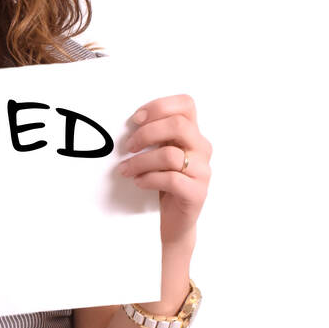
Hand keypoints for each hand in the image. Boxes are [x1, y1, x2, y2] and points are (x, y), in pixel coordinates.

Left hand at [116, 93, 210, 250]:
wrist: (177, 223)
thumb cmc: (165, 186)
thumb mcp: (160, 156)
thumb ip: (155, 138)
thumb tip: (130, 125)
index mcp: (193, 135)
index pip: (186, 104)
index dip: (160, 106)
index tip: (136, 119)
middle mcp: (202, 149)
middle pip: (178, 125)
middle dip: (146, 134)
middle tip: (128, 147)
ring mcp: (203, 171)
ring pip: (170, 155)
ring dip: (140, 161)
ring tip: (126, 169)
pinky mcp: (197, 192)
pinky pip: (170, 179)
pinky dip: (148, 179)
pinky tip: (138, 182)